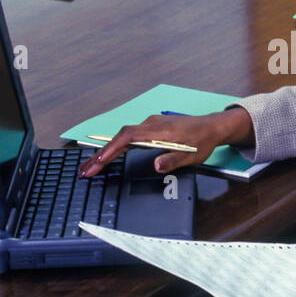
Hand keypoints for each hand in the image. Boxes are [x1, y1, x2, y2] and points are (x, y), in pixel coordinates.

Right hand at [76, 108, 251, 177]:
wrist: (211, 127)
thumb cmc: (201, 141)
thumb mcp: (191, 155)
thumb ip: (173, 160)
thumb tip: (156, 166)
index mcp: (158, 131)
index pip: (128, 138)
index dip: (112, 149)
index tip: (99, 161)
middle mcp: (149, 125)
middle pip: (119, 138)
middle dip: (100, 155)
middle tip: (84, 171)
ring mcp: (148, 126)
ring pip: (121, 137)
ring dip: (105, 152)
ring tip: (89, 167)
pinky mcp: (149, 129)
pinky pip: (127, 137)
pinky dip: (115, 147)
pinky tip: (106, 157)